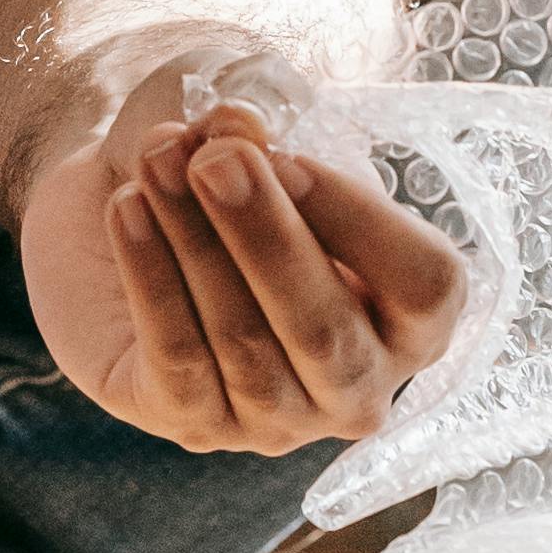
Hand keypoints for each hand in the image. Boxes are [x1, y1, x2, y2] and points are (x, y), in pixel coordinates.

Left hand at [16, 61, 468, 457]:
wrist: (127, 214)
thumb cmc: (227, 178)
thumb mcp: (254, 140)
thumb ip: (257, 133)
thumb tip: (238, 129)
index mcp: (411, 316)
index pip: (424, 285)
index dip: (359, 221)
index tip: (287, 155)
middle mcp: (356, 386)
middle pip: (328, 332)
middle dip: (269, 238)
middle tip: (215, 160)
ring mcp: (277, 420)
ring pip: (245, 345)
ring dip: (196, 242)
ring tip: (158, 160)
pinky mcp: (192, 424)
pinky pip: (176, 360)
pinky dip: (150, 276)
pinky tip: (127, 209)